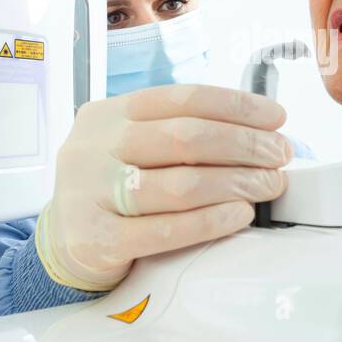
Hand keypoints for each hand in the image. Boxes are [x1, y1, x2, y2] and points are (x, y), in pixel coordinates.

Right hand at [38, 84, 291, 289]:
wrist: (62, 243)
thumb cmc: (112, 188)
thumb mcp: (129, 146)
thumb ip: (177, 133)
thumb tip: (258, 134)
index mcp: (109, 114)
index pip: (182, 98)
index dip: (236, 105)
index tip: (276, 118)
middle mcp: (95, 147)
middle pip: (184, 137)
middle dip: (244, 145)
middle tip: (279, 156)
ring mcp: (91, 193)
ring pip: (178, 184)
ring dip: (235, 183)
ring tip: (269, 186)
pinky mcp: (97, 239)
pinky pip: (165, 229)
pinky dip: (210, 221)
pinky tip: (239, 214)